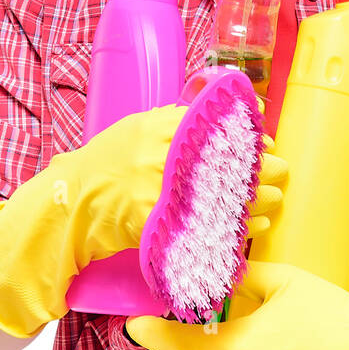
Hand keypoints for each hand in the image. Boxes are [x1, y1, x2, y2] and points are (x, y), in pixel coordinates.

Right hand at [0, 107, 285, 338]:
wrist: (67, 207)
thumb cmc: (105, 166)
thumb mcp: (137, 130)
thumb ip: (175, 124)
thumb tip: (225, 120)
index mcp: (155, 127)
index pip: (213, 125)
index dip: (245, 137)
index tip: (266, 144)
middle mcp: (157, 154)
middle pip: (224, 160)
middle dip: (259, 169)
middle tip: (281, 172)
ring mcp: (154, 189)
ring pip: (221, 195)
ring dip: (254, 200)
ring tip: (274, 201)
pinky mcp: (153, 223)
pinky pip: (204, 227)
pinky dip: (233, 229)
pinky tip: (253, 228)